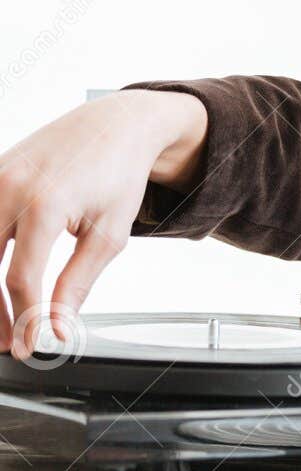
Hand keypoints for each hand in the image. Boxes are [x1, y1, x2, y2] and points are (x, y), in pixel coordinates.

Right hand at [0, 90, 206, 357]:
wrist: (116, 125)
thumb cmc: (118, 174)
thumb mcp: (109, 233)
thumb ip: (78, 281)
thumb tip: (58, 324)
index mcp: (45, 204)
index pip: (21, 277)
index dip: (24, 318)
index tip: (29, 345)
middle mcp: (7, 188)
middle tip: (7, 342)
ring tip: (0, 320)